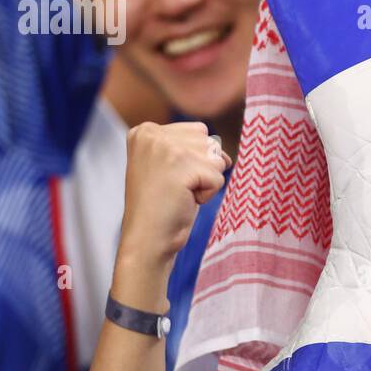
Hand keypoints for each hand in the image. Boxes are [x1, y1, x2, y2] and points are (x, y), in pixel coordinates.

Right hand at [114, 122, 230, 306]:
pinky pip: (218, 177)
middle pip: (209, 142)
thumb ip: (192, 147)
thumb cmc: (162, 206)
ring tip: (179, 194)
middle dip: (202, 169)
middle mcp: (152, 134)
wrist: (147, 240)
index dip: (194, 160)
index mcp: (145, 131)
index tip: (168, 178)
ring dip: (205, 181)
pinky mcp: (181, 165)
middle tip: (175, 188)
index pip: (198, 131)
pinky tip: (184, 201)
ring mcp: (166, 148)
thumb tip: (225, 156)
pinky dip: (207, 194)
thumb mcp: (171, 166)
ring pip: (216, 158)